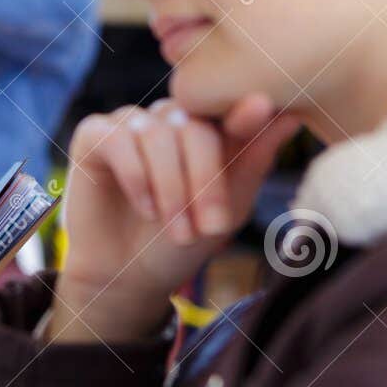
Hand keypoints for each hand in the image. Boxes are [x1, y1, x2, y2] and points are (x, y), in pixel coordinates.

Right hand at [50, 94, 302, 343]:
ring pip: (157, 135)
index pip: (228, 109)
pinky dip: (136, 176)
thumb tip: (293, 115)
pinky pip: (118, 139)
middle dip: (205, 180)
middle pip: (194, 126)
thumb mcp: (228, 206)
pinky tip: (145, 208)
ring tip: (177, 231)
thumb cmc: (183, 240)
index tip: (261, 110)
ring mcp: (131, 123)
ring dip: (171, 189)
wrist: (129, 277)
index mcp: (207, 127)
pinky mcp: (93, 135)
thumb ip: (253, 159)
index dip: (244, 115)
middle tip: (210, 228)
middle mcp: (169, 118)